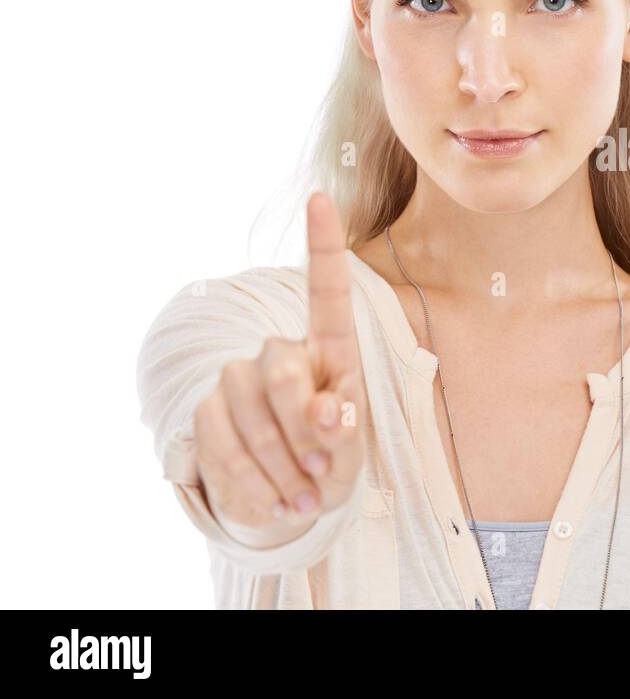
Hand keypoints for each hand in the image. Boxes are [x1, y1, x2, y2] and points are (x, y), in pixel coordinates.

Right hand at [194, 192, 368, 529]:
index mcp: (331, 349)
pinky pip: (220, 443)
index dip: (322, 246)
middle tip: (325, 474)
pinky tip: (277, 503)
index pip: (327, 292)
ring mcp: (238, 378)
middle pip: (281, 369)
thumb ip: (344, 427)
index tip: (320, 197)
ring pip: (247, 411)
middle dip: (304, 430)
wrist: (290, 498)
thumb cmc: (333, 459)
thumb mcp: (351, 447)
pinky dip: (252, 484)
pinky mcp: (207, 412)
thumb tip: (329, 412)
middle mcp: (281, 352)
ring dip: (280, 467)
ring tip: (305, 497)